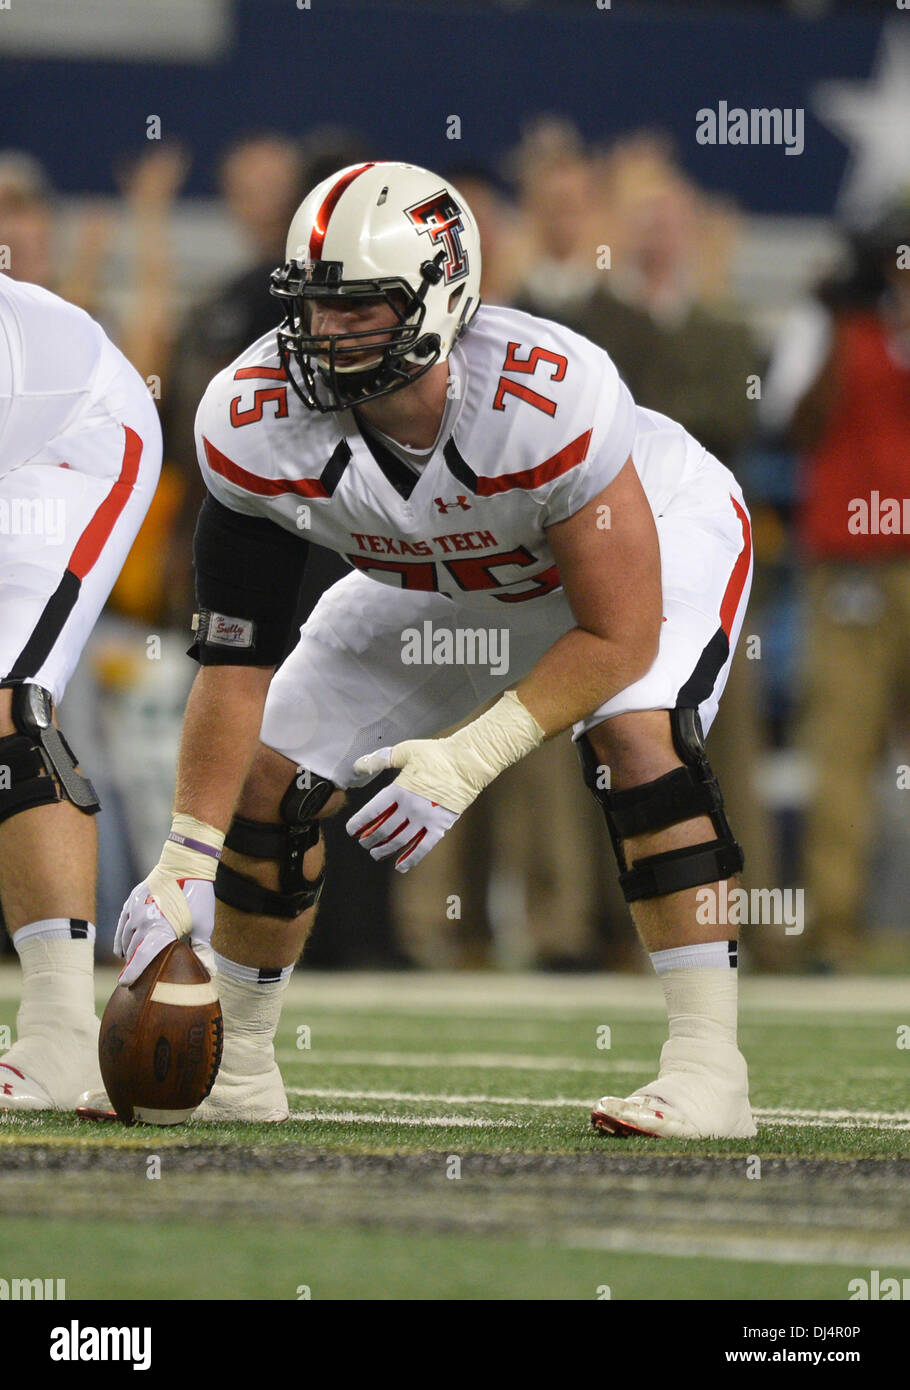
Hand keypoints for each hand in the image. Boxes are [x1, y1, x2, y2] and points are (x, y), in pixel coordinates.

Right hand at [115, 878, 215, 985]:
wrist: (185, 865)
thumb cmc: (198, 897)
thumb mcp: (204, 924)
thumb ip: (202, 949)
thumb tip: (209, 972)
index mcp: (162, 929)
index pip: (142, 957)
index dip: (132, 973)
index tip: (125, 985)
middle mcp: (144, 921)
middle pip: (134, 950)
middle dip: (133, 965)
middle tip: (135, 979)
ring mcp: (136, 910)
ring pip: (126, 938)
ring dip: (128, 952)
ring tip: (130, 964)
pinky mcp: (132, 901)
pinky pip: (122, 925)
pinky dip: (121, 938)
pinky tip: (122, 949)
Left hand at [345, 745, 460, 871]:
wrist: (468, 763)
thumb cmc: (437, 754)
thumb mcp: (405, 751)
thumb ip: (380, 759)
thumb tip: (358, 766)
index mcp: (398, 790)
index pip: (371, 812)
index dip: (358, 823)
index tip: (351, 830)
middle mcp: (409, 808)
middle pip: (383, 830)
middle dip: (369, 839)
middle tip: (363, 842)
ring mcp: (425, 819)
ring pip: (399, 842)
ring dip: (384, 850)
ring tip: (376, 854)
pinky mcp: (440, 826)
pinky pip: (422, 847)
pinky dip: (410, 859)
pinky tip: (400, 866)